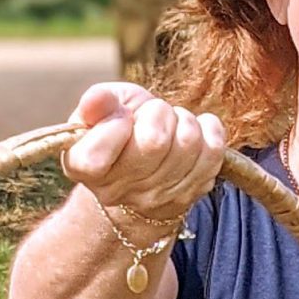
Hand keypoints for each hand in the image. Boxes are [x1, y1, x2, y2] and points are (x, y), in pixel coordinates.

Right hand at [63, 83, 224, 218]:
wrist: (141, 169)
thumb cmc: (117, 130)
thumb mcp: (101, 110)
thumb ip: (98, 102)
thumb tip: (96, 100)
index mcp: (84, 169)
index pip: (98, 154)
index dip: (115, 125)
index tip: (121, 117)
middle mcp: (118, 192)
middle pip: (154, 141)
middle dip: (158, 113)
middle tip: (151, 116)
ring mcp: (158, 198)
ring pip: (188, 141)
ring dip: (183, 120)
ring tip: (170, 125)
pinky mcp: (193, 193)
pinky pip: (214, 149)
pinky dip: (207, 129)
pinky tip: (191, 133)